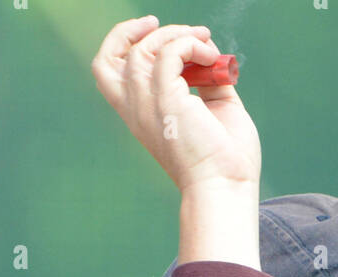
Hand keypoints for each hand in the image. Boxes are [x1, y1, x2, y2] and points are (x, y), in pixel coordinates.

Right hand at [90, 17, 260, 191]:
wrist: (227, 187)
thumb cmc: (227, 161)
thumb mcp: (215, 111)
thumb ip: (209, 82)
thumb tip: (211, 56)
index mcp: (143, 116)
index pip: (110, 73)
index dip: (123, 44)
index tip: (153, 31)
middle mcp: (137, 110)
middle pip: (110, 57)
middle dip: (132, 31)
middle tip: (174, 28)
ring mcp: (148, 104)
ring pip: (143, 48)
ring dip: (177, 35)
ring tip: (207, 44)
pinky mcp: (165, 98)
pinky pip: (170, 51)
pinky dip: (191, 44)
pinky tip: (212, 57)